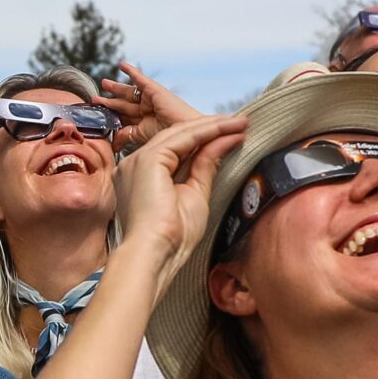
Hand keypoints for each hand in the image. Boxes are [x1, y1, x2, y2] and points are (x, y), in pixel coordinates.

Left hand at [97, 61, 199, 151]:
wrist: (185, 131)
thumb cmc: (169, 139)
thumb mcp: (141, 137)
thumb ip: (125, 136)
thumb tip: (112, 143)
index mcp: (143, 125)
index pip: (123, 119)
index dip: (110, 117)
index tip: (97, 117)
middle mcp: (146, 112)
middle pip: (123, 105)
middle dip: (110, 102)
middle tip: (95, 99)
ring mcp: (150, 100)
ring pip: (128, 93)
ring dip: (116, 88)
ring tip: (104, 83)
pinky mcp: (154, 90)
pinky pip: (140, 79)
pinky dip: (131, 71)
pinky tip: (121, 65)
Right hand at [113, 113, 248, 294]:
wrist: (154, 255)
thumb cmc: (171, 238)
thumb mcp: (195, 195)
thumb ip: (204, 168)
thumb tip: (221, 143)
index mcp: (144, 177)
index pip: (177, 149)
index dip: (206, 140)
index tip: (233, 136)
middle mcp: (136, 165)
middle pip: (178, 137)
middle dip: (211, 128)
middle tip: (240, 123)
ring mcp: (138, 160)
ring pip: (179, 133)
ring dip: (212, 126)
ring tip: (239, 123)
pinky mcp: (147, 159)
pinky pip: (181, 137)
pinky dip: (206, 131)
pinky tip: (226, 128)